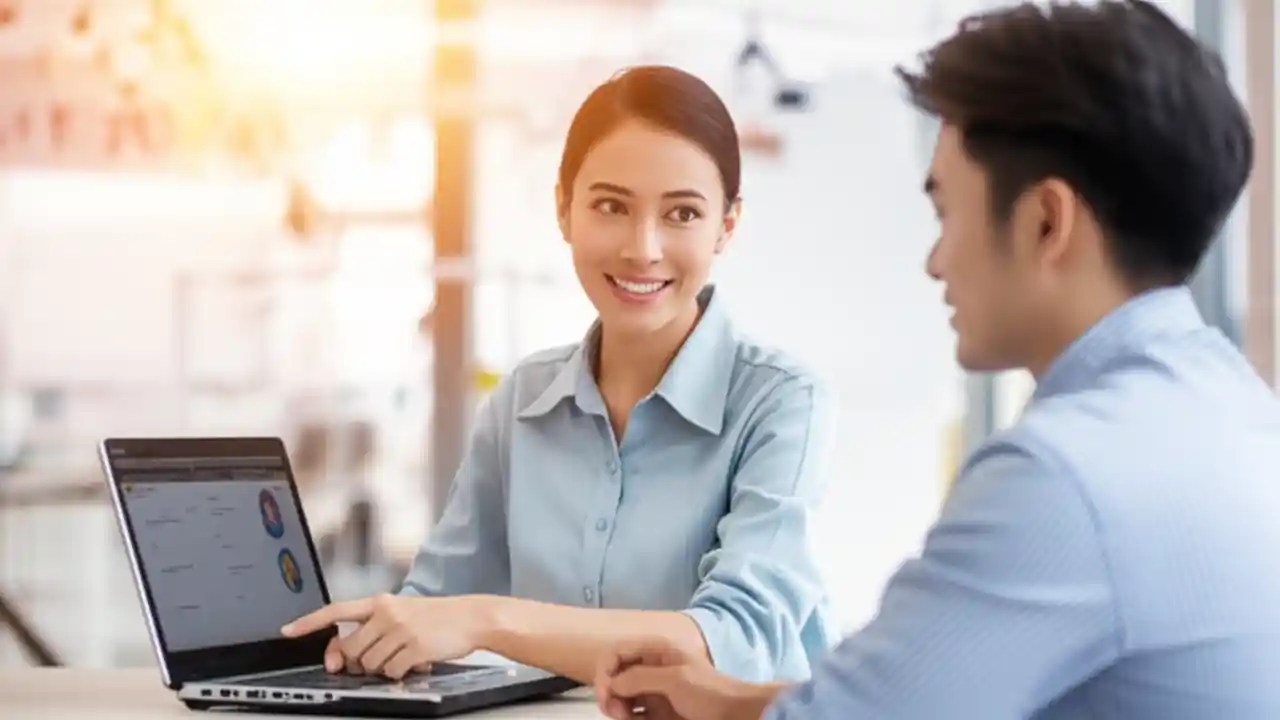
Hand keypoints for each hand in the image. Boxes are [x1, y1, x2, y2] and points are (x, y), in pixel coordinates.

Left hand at [281, 594, 489, 679]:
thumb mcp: (401, 615)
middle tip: (380, 656)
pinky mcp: (415, 647)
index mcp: (380, 602)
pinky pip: (391, 672)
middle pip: (351, 650)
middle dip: (359, 661)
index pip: (336, 611)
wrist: (471, 617)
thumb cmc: (435, 618)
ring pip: (369, 665)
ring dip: (383, 667)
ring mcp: (401, 630)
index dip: (309, 622)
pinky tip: (414, 660)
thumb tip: (342, 660)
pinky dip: (400, 673)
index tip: (287, 630)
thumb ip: (370, 632)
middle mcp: (387, 613)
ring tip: (403, 654)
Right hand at [594, 639, 777, 719]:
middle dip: (610, 694)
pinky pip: (635, 715)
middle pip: (616, 677)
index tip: (605, 694)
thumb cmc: (712, 692)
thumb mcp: (675, 679)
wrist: (738, 716)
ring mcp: (656, 692)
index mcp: (657, 651)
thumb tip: (613, 683)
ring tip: (626, 719)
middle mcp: (652, 669)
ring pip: (623, 698)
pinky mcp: (659, 713)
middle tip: (616, 712)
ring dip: (618, 709)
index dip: (605, 671)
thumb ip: (640, 677)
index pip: (617, 653)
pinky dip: (629, 719)